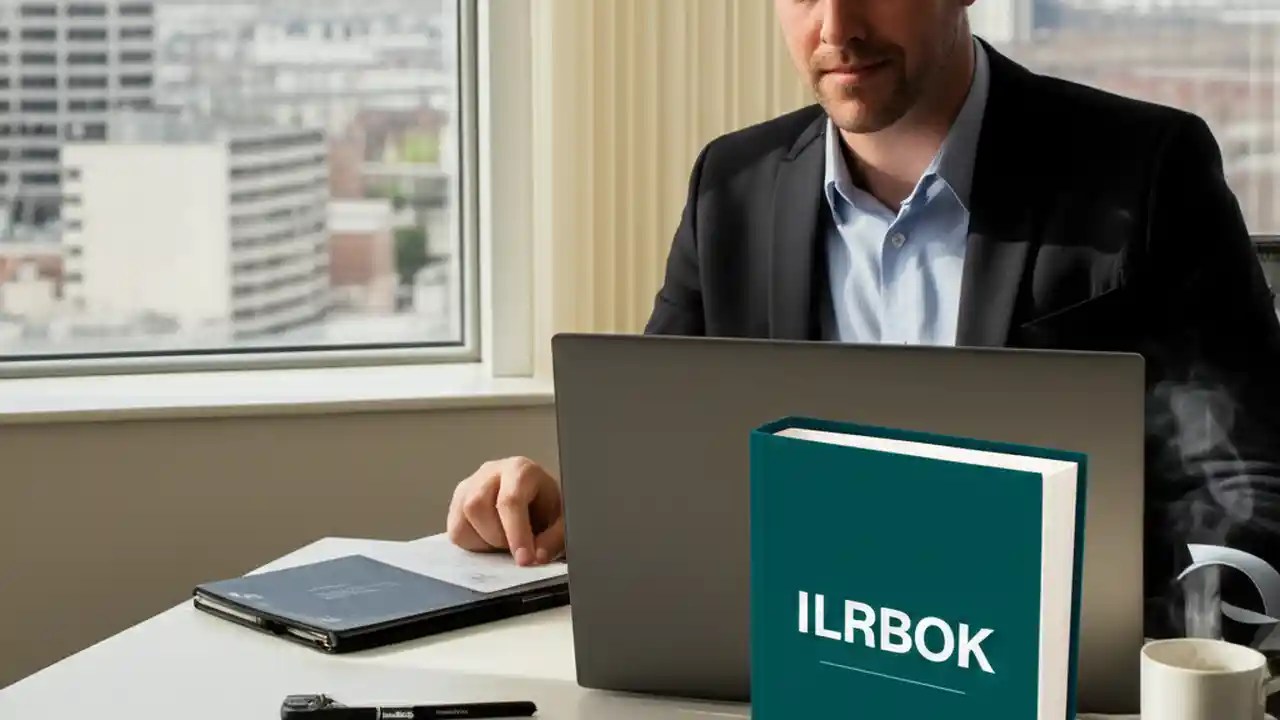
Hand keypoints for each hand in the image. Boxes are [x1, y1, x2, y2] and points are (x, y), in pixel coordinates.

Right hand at [446, 457, 564, 565]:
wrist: (537, 501)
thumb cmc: (548, 507)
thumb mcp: (562, 522)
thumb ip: (554, 539)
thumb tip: (538, 557)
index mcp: (520, 469)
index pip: (510, 500)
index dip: (517, 533)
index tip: (525, 559)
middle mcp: (490, 472)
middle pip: (477, 506)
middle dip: (497, 537)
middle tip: (516, 548)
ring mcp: (469, 486)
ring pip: (461, 520)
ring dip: (484, 541)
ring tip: (505, 543)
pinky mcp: (457, 503)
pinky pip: (455, 531)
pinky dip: (473, 545)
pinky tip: (492, 540)